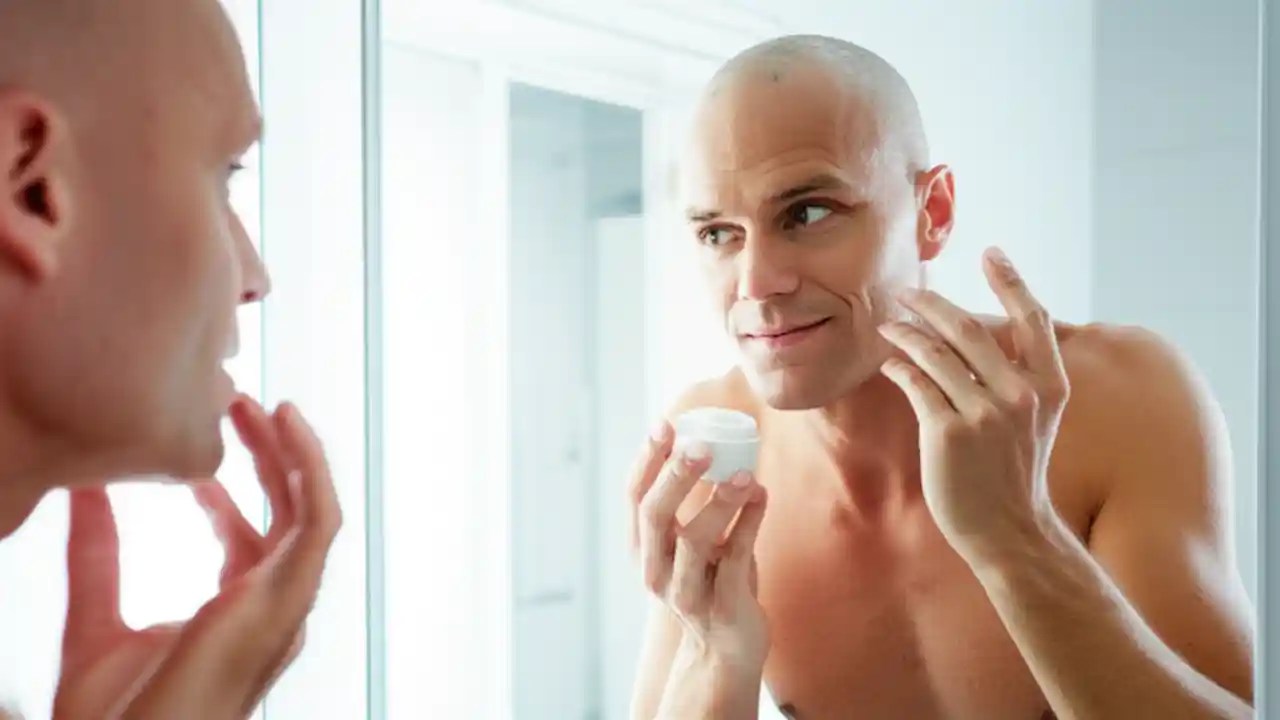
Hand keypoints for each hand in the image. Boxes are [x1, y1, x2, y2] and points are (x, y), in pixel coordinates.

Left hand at [53, 395, 341, 719]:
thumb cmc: (116, 716)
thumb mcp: (93, 618)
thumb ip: (96, 556)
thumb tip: (83, 492)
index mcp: (235, 610)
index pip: (247, 535)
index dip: (227, 486)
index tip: (197, 450)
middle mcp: (271, 603)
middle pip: (285, 511)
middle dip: (266, 453)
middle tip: (236, 401)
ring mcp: (285, 601)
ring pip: (310, 507)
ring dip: (293, 450)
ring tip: (265, 403)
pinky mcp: (288, 597)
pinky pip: (320, 523)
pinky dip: (311, 469)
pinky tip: (287, 427)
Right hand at [628, 422, 769, 677]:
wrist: (725, 654)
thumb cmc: (712, 584)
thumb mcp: (692, 545)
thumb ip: (694, 506)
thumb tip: (715, 442)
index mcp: (645, 549)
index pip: (635, 498)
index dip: (647, 460)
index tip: (665, 424)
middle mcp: (657, 570)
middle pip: (655, 516)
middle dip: (675, 477)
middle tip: (700, 445)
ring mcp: (686, 591)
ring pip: (694, 541)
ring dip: (718, 503)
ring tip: (744, 474)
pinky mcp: (722, 606)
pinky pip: (735, 561)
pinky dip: (749, 524)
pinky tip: (761, 496)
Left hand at [877, 247, 1069, 561]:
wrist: (1010, 531)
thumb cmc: (1015, 473)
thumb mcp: (1036, 421)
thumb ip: (1018, 378)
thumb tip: (978, 334)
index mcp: (1050, 386)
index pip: (1033, 319)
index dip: (1012, 281)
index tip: (992, 252)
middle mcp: (1021, 394)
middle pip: (970, 328)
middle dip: (933, 303)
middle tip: (908, 290)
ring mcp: (985, 413)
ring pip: (936, 352)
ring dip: (907, 332)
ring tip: (888, 323)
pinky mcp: (949, 432)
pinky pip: (916, 383)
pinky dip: (898, 367)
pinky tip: (888, 362)